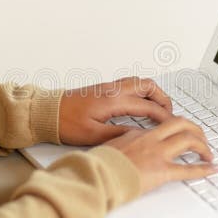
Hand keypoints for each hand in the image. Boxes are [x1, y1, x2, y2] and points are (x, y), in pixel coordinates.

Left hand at [58, 76, 173, 145]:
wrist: (45, 112)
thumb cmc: (64, 123)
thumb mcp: (93, 135)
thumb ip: (120, 134)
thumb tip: (140, 135)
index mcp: (112, 100)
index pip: (147, 106)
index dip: (163, 116)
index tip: (172, 125)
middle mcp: (112, 89)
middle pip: (147, 86)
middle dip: (163, 98)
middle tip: (170, 114)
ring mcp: (108, 87)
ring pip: (138, 82)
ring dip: (153, 93)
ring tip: (159, 108)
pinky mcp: (103, 88)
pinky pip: (129, 84)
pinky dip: (141, 91)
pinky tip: (140, 104)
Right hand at [104, 117, 215, 193]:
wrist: (98, 175)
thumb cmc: (99, 165)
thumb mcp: (108, 147)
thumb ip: (120, 145)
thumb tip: (122, 148)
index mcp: (138, 134)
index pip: (163, 125)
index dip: (176, 128)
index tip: (181, 132)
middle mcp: (151, 140)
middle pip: (181, 124)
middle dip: (195, 129)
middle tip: (201, 137)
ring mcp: (158, 154)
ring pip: (188, 140)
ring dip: (203, 146)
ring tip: (208, 153)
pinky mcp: (162, 171)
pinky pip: (188, 169)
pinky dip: (203, 170)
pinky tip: (211, 170)